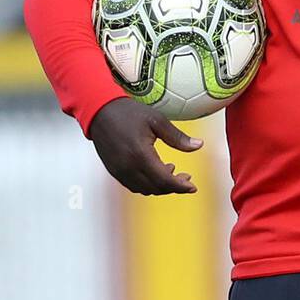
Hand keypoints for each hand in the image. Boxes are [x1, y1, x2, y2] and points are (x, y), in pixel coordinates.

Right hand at [87, 97, 201, 194]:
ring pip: (144, 189)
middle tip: (185, 177)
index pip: (164, 180)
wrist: (100, 110)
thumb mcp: (157, 120)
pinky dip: (147, 184)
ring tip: (171, 170)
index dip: (180, 186)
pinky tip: (155, 171)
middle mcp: (128, 167)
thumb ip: (178, 137)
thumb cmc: (130, 113)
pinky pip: (133, 185)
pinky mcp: (113, 171)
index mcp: (140, 155)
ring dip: (160, 186)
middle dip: (173, 187)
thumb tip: (199, 145)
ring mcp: (119, 171)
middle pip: (156, 188)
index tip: (193, 187)